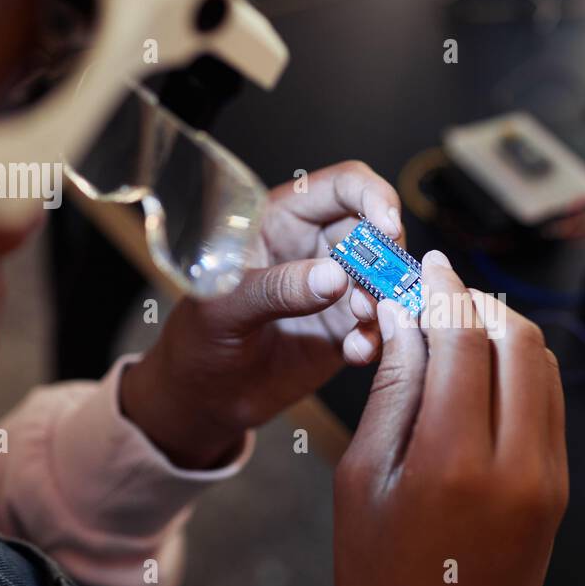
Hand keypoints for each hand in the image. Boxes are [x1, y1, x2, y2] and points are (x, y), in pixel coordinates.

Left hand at [121, 161, 403, 468]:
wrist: (202, 398)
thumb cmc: (197, 339)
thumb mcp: (223, 309)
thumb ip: (276, 289)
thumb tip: (334, 277)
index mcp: (283, 220)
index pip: (341, 187)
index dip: (372, 196)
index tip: (388, 226)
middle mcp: (317, 249)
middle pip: (376, 232)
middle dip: (388, 257)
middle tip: (380, 287)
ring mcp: (335, 291)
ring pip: (384, 280)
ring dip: (384, 299)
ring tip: (361, 322)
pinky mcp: (345, 331)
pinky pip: (378, 326)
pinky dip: (376, 337)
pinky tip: (354, 351)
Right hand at [334, 252, 568, 585]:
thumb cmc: (382, 581)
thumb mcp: (363, 480)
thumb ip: (394, 390)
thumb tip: (408, 319)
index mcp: (454, 461)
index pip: (463, 337)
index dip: (443, 288)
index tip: (425, 263)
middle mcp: (516, 464)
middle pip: (516, 339)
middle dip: (477, 301)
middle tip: (438, 291)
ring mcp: (548, 478)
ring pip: (542, 365)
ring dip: (503, 331)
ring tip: (455, 327)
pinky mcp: (559, 490)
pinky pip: (550, 404)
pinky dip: (521, 370)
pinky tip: (481, 372)